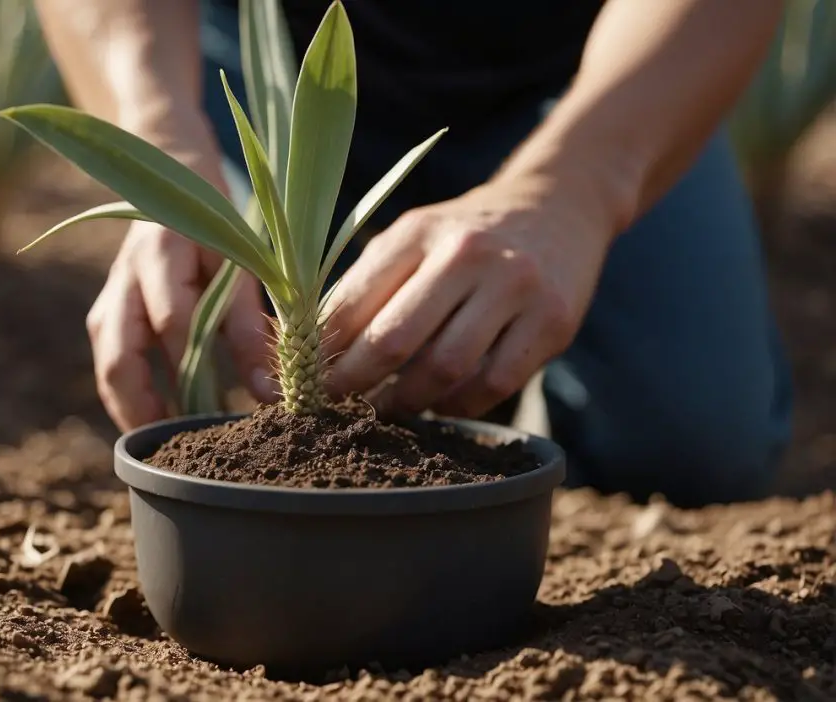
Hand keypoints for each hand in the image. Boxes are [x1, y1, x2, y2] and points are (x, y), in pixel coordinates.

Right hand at [86, 114, 275, 430]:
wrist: (168, 169)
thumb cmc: (216, 219)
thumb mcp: (243, 263)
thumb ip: (252, 327)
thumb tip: (269, 395)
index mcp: (161, 256)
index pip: (175, 324)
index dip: (202, 375)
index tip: (234, 416)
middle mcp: (125, 281)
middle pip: (120, 360)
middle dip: (147, 410)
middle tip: (183, 452)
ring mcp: (110, 298)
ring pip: (109, 367)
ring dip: (134, 410)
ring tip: (168, 447)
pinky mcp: (108, 312)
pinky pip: (112, 362)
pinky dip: (132, 396)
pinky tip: (161, 420)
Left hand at [321, 176, 613, 417]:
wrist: (557, 209)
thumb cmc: (463, 235)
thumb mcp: (412, 240)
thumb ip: (366, 288)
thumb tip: (308, 350)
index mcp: (418, 232)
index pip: (354, 303)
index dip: (322, 353)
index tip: (304, 382)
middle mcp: (468, 253)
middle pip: (395, 340)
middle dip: (356, 384)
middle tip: (336, 408)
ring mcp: (515, 287)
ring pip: (445, 369)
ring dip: (407, 402)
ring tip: (388, 409)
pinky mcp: (553, 321)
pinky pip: (494, 385)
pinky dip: (458, 405)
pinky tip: (441, 403)